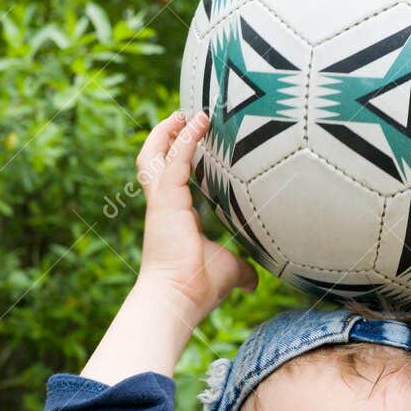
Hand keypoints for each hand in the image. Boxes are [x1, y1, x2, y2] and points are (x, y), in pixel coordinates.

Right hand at [135, 109, 258, 320]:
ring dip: (168, 131)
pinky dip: (186, 138)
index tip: (194, 139)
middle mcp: (164, 205)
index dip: (179, 156)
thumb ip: (242, 269)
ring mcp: (161, 201)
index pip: (172, 177)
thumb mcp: (228, 270)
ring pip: (155, 154)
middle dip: (166, 136)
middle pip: (154, 159)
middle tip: (184, 116)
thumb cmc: (199, 287)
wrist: (178, 298)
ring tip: (187, 113)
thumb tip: (255, 281)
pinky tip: (200, 122)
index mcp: (175, 216)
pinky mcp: (165, 199)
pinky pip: (174, 159)